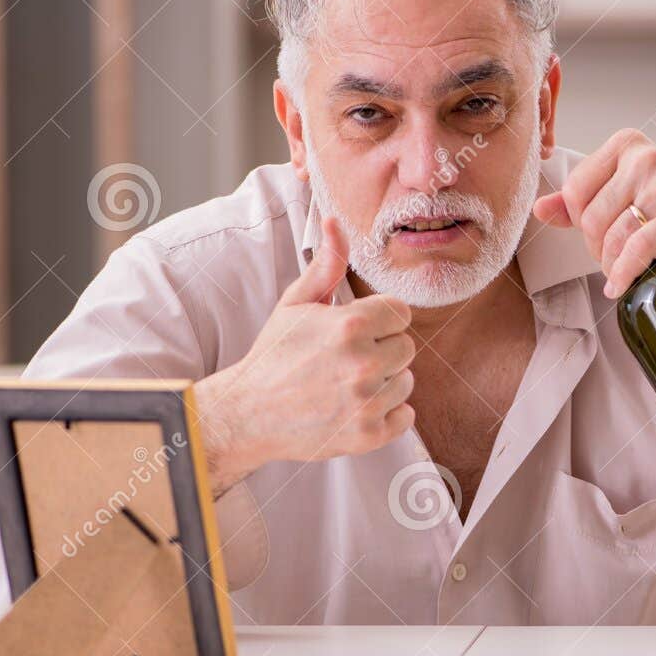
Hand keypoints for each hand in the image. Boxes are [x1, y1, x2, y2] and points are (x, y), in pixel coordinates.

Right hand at [195, 217, 415, 492]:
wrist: (248, 413)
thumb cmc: (274, 355)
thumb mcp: (296, 303)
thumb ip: (326, 265)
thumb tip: (334, 220)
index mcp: (350, 325)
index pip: (401, 313)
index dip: (379, 320)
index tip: (356, 330)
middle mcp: (363, 363)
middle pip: (407, 348)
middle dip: (382, 349)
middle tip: (347, 359)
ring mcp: (366, 402)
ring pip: (406, 382)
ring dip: (384, 382)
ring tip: (347, 384)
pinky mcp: (368, 435)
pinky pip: (406, 417)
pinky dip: (387, 415)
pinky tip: (356, 407)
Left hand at [531, 128, 655, 298]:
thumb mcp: (623, 201)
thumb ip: (579, 203)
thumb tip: (540, 208)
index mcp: (626, 145)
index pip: (574, 191)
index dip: (579, 224)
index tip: (599, 236)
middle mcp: (646, 157)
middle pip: (590, 218)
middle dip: (597, 249)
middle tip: (616, 259)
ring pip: (612, 236)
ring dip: (613, 265)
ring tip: (625, 271)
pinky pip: (638, 247)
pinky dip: (625, 272)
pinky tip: (620, 286)